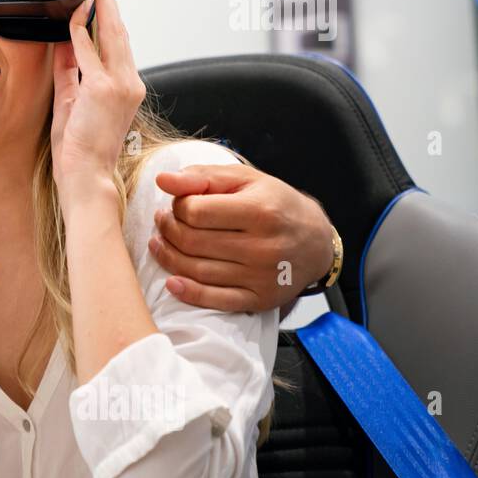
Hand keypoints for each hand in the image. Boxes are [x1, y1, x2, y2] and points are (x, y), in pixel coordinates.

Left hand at [50, 0, 145, 205]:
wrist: (86, 175)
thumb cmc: (80, 149)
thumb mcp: (71, 102)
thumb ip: (69, 70)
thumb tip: (63, 43)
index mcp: (125, 86)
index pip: (118, 42)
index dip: (109, 14)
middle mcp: (129, 82)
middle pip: (119, 30)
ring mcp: (120, 84)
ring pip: (110, 33)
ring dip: (101, 2)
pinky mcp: (104, 88)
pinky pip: (87, 51)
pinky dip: (78, 31)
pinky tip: (75, 13)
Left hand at [149, 164, 334, 312]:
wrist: (317, 242)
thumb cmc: (275, 204)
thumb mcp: (245, 180)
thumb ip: (202, 177)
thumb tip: (162, 180)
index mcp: (260, 211)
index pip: (195, 212)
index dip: (178, 207)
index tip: (178, 204)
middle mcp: (263, 246)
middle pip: (192, 242)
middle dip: (168, 230)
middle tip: (162, 222)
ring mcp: (261, 277)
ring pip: (197, 271)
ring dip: (169, 257)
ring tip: (160, 243)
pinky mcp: (259, 299)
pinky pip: (214, 300)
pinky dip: (187, 292)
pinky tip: (172, 281)